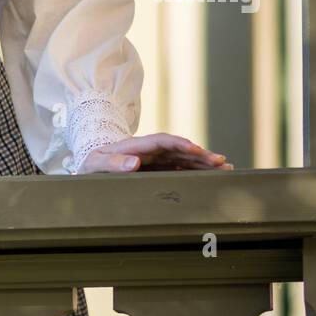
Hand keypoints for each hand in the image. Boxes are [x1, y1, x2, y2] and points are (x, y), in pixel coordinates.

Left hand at [75, 132, 235, 174]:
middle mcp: (149, 150)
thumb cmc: (91, 164)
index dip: (180, 145)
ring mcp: (155, 158)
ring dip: (203, 161)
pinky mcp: (158, 167)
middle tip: (221, 161)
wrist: (90, 165)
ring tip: (225, 167)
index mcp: (135, 146)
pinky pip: (180, 166)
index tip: (196, 150)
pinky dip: (196, 170)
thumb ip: (113, 163)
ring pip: (183, 157)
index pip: (162, 141)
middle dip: (200, 154)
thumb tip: (135, 162)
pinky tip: (211, 174)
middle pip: (178, 148)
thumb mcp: (96, 163)